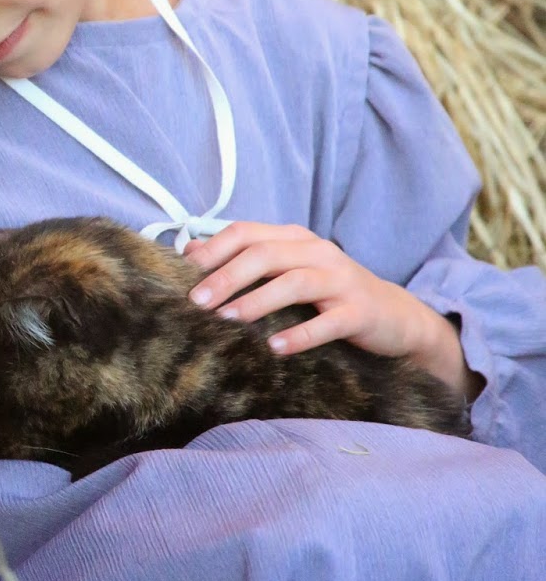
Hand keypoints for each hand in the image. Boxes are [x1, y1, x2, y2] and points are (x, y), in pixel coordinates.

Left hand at [183, 222, 473, 395]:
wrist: (395, 318)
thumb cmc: (331, 295)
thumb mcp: (289, 269)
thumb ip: (247, 258)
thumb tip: (191, 250)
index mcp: (296, 239)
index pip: (247, 232)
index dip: (214, 250)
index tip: (185, 272)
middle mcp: (318, 253)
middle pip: (265, 255)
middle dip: (227, 277)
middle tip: (197, 301)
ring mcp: (341, 281)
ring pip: (294, 283)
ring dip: (257, 300)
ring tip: (228, 319)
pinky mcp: (360, 312)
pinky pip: (328, 322)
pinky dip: (301, 334)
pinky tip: (276, 347)